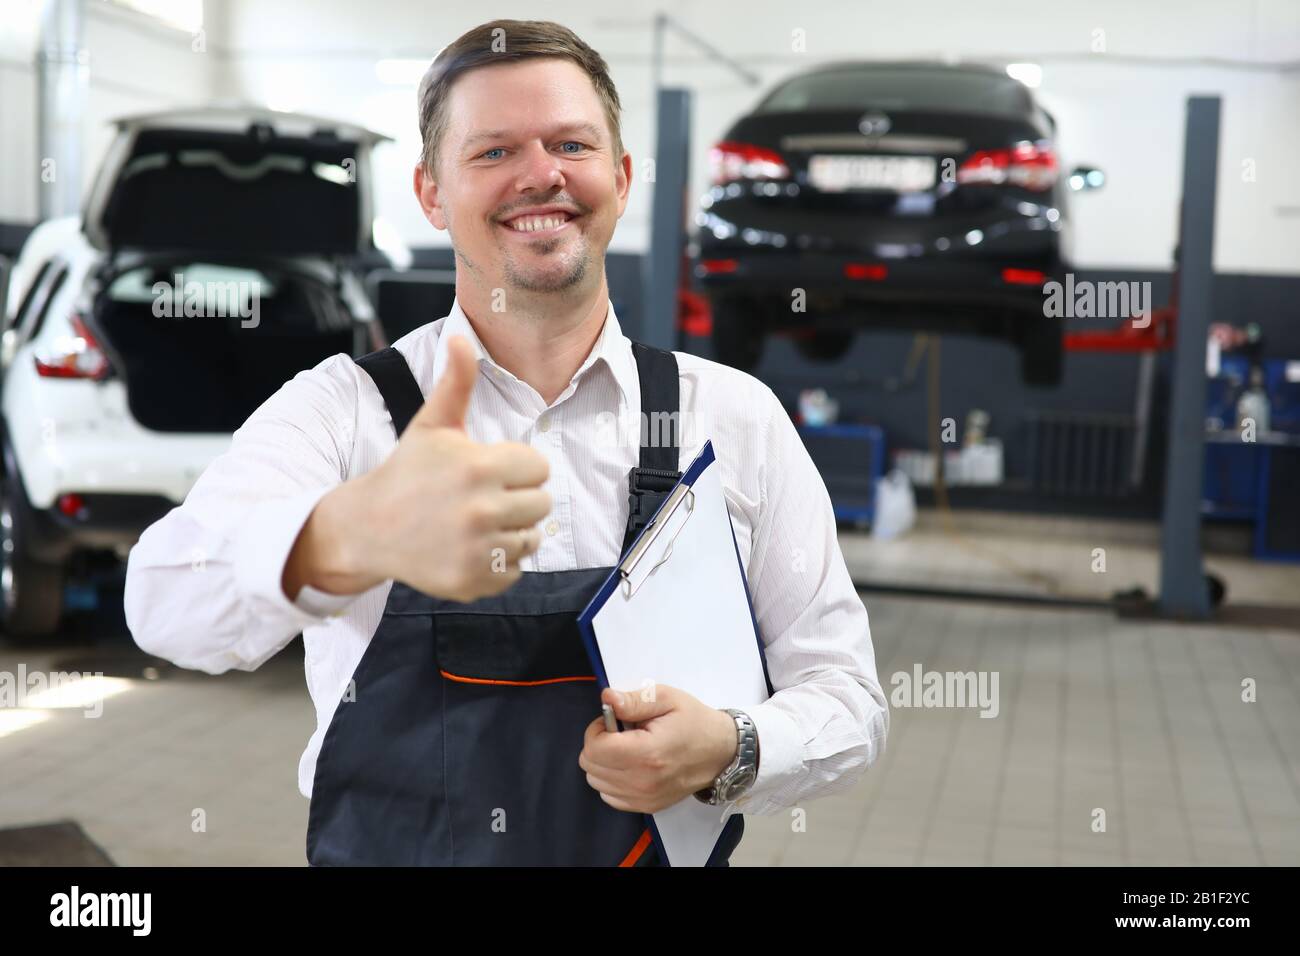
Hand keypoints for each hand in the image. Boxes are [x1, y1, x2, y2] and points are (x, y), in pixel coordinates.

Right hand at [285, 335, 552, 602]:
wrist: (368, 528)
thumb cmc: (407, 472)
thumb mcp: (432, 425)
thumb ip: (456, 383)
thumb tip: (462, 337)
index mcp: (479, 468)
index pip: (539, 468)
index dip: (518, 468)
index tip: (489, 471)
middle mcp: (481, 510)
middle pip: (541, 505)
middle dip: (518, 500)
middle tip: (482, 498)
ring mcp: (477, 550)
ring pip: (531, 540)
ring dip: (511, 532)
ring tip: (476, 523)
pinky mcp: (473, 581)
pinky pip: (514, 571)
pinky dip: (498, 564)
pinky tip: (470, 548)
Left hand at [579, 684, 739, 813]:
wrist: (721, 752)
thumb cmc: (694, 721)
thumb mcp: (667, 698)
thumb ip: (634, 699)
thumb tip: (607, 698)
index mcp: (647, 753)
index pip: (594, 749)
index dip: (596, 729)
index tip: (614, 720)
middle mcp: (643, 782)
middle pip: (590, 766)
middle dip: (598, 744)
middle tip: (621, 732)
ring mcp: (644, 799)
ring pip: (596, 782)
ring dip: (604, 762)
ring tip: (627, 748)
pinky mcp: (647, 807)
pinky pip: (609, 796)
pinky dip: (612, 780)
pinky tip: (629, 765)